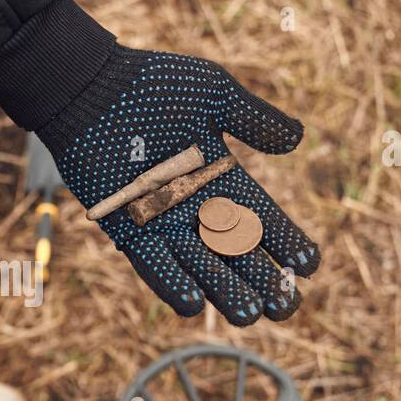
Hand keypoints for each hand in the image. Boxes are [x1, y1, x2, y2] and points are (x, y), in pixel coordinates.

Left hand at [37, 46, 319, 324]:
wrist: (90, 87)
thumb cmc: (150, 84)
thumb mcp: (213, 95)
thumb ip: (254, 118)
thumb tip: (298, 140)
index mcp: (221, 177)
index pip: (261, 217)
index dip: (285, 240)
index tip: (310, 265)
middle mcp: (195, 206)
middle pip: (236, 253)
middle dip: (263, 281)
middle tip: (286, 307)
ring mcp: (161, 221)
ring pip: (199, 266)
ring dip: (223, 292)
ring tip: (250, 316)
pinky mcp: (127, 229)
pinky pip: (152, 263)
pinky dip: (170, 284)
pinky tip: (193, 306)